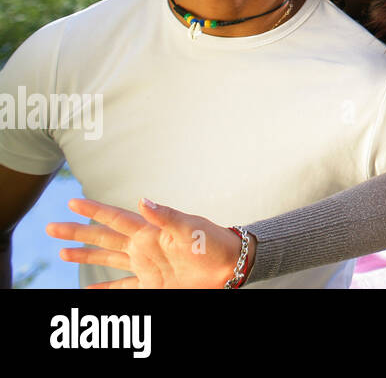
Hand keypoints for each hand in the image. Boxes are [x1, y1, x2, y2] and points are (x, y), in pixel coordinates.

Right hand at [46, 197, 244, 288]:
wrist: (229, 265)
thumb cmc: (213, 241)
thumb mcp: (189, 226)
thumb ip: (164, 215)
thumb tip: (142, 199)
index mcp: (149, 231)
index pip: (115, 218)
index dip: (94, 210)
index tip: (72, 201)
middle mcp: (142, 247)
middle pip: (102, 238)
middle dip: (77, 233)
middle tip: (52, 227)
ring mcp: (145, 266)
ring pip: (107, 260)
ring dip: (85, 256)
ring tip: (62, 252)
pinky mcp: (152, 285)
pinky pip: (122, 288)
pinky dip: (105, 290)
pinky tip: (87, 290)